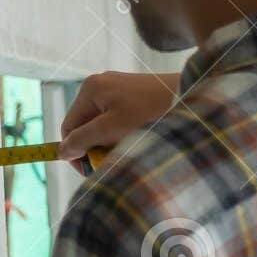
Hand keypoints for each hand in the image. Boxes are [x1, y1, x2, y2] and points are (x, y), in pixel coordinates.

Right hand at [58, 71, 181, 173]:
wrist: (194, 98)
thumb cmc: (152, 113)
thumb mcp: (112, 129)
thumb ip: (82, 140)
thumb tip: (62, 151)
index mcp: (90, 89)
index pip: (69, 127)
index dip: (75, 152)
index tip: (90, 171)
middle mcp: (100, 84)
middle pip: (85, 126)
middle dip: (95, 147)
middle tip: (112, 162)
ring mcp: (118, 88)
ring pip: (102, 125)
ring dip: (110, 143)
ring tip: (128, 151)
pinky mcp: (134, 94)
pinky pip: (117, 119)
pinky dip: (123, 134)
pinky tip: (137, 140)